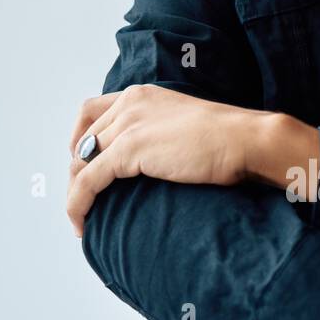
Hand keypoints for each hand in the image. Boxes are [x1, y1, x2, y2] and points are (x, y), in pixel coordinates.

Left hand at [66, 84, 255, 235]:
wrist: (245, 140)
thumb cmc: (228, 139)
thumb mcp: (185, 126)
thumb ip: (162, 133)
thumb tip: (153, 159)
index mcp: (141, 95)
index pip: (91, 113)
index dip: (80, 140)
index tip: (85, 165)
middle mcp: (129, 104)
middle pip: (83, 140)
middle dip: (77, 172)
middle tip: (85, 200)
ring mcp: (128, 126)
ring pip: (80, 163)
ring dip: (74, 192)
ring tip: (81, 218)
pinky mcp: (129, 151)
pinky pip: (88, 181)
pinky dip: (77, 204)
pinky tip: (80, 224)